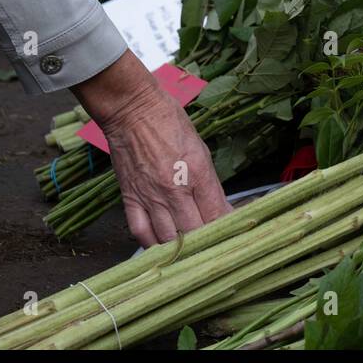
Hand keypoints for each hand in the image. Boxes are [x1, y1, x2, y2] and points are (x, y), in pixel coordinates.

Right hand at [72, 51, 231, 245]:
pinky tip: (161, 248)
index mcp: (197, 173)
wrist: (133, 110)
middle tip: (213, 248)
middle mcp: (174, 189)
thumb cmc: (170, 122)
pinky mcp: (130, 198)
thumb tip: (222, 210)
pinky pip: (140, 232)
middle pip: (195, 233)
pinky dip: (152, 245)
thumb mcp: (201, 149)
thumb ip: (211, 184)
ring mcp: (150, 196)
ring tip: (191, 252)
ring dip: (181, 249)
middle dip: (206, 244)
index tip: (232, 237)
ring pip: (168, 239)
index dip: (227, 231)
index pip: (217, 215)